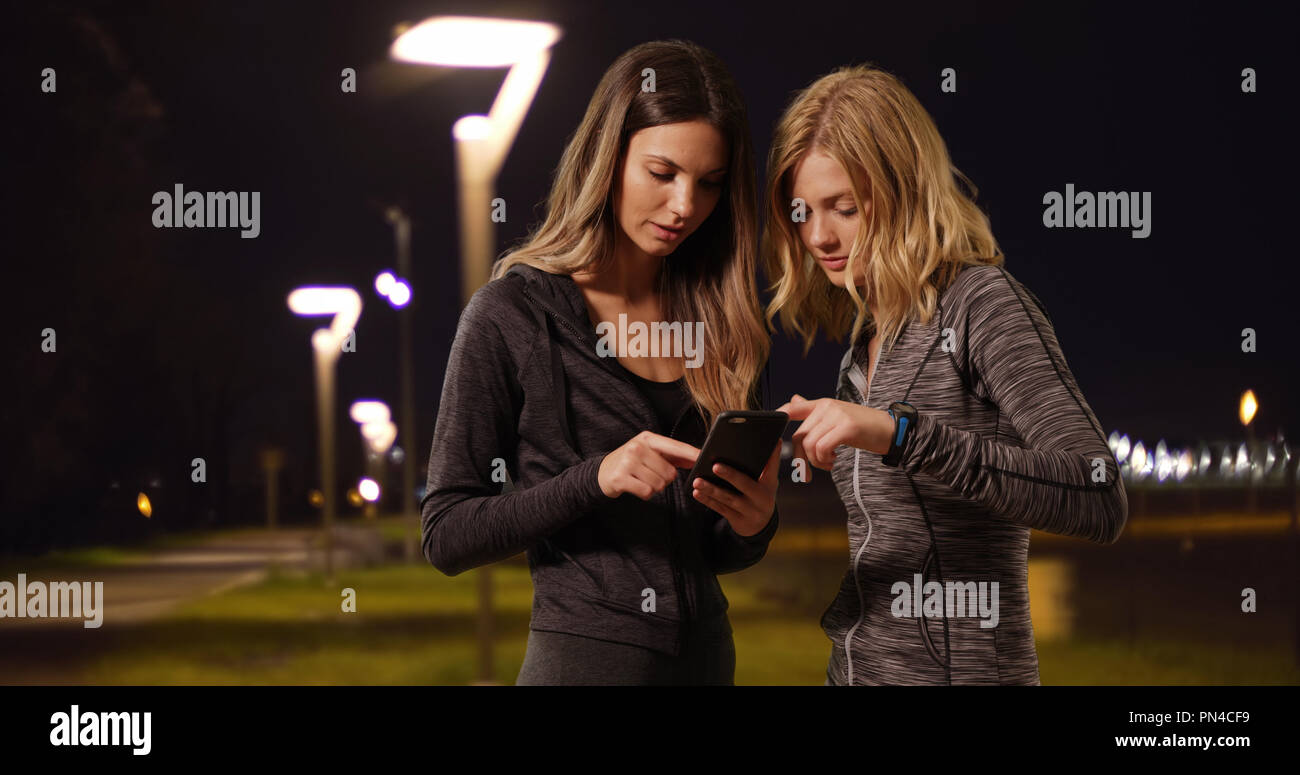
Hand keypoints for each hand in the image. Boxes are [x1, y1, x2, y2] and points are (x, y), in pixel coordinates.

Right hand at [598, 431, 699, 499]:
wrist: (602, 472)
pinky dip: (645, 493)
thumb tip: (696, 459)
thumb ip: (673, 455)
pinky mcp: (620, 478)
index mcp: (648, 438)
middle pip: (669, 472)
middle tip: (651, 474)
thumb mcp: (650, 452)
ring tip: (642, 479)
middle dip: (664, 479)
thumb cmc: (632, 462)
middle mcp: (637, 447)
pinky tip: (636, 486)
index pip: (675, 446)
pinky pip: (647, 492)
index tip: (704, 458)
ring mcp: (627, 462)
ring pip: (659, 484)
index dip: (691, 454)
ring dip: (654, 487)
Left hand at [692, 440, 780, 536]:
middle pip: (744, 484)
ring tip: (697, 481)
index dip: (773, 455)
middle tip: (715, 466)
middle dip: (730, 475)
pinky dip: (708, 500)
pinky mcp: (738, 520)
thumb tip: (772, 441)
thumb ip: (767, 465)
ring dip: (711, 489)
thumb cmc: (760, 494)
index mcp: (769, 484)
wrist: (761, 525)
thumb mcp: (767, 482)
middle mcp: (762, 498)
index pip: (772, 467)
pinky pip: (720, 509)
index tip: (773, 441)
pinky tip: (697, 492)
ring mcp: (750, 511)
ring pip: (728, 498)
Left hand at [775, 394, 893, 470]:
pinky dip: (825, 460)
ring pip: (809, 444)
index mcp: (823, 404)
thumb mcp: (838, 417)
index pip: (793, 408)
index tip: (771, 435)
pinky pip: (822, 447)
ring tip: (828, 464)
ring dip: (816, 461)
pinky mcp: (847, 427)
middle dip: (801, 459)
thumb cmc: (864, 427)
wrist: (892, 430)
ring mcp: (837, 415)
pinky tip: (834, 461)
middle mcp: (827, 407)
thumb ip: (815, 412)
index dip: (778, 418)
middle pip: (799, 435)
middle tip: (809, 472)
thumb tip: (794, 399)